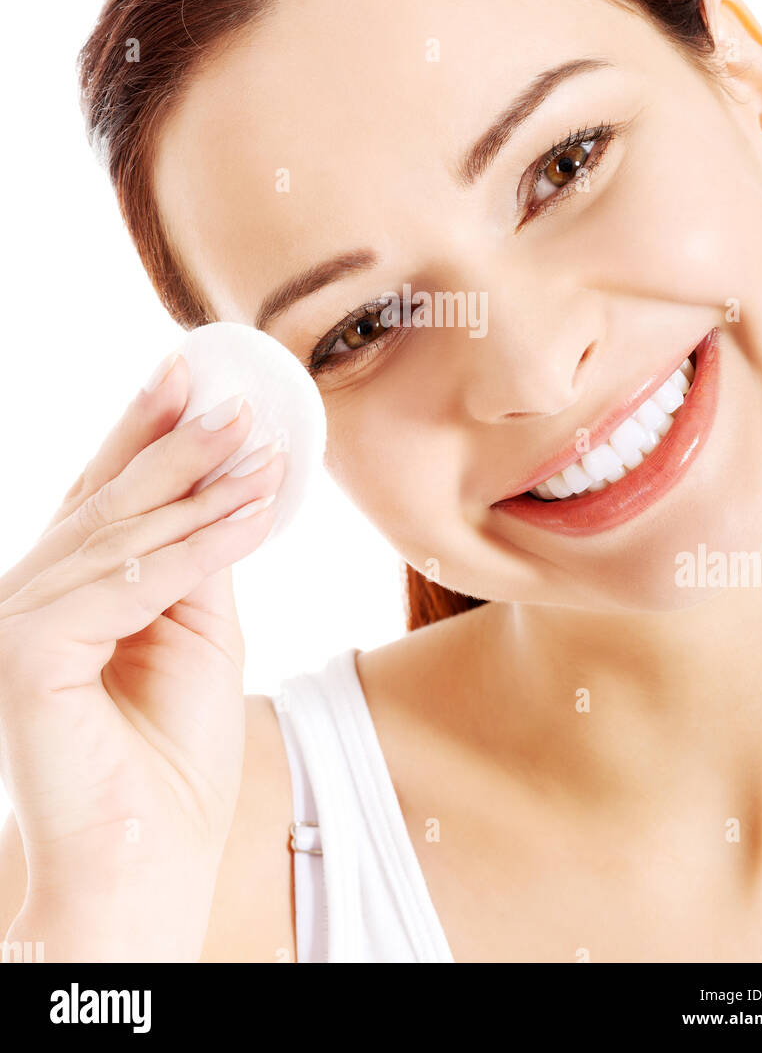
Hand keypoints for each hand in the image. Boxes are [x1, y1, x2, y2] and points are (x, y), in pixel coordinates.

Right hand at [0, 353, 283, 955]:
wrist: (150, 863)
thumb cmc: (173, 759)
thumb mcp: (196, 631)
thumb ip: (194, 557)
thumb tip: (223, 478)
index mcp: (59, 593)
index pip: (100, 495)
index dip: (144, 431)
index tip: (192, 372)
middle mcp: (25, 599)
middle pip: (107, 501)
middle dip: (179, 442)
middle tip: (237, 394)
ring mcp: (16, 624)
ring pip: (123, 534)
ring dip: (203, 485)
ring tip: (261, 445)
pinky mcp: (26, 652)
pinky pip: (131, 581)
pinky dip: (198, 542)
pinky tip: (250, 506)